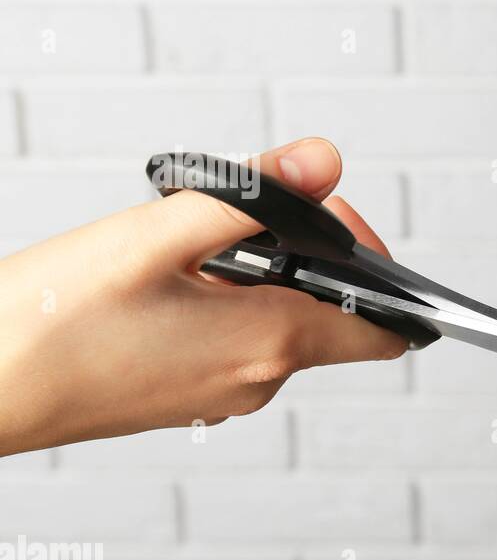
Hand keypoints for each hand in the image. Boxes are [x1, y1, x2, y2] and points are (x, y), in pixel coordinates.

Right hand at [0, 138, 406, 456]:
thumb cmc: (48, 324)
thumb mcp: (151, 236)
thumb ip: (248, 195)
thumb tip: (322, 162)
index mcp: (268, 346)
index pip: (385, 330)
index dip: (375, 268)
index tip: (327, 221)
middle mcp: (256, 382)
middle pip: (329, 314)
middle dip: (303, 253)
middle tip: (239, 214)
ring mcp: (221, 396)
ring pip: (277, 324)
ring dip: (256, 276)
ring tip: (185, 250)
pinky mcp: (188, 397)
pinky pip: (235, 343)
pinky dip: (223, 304)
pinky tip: (162, 283)